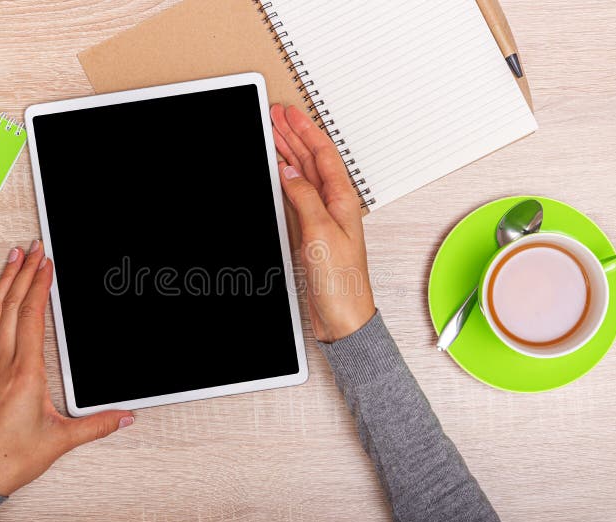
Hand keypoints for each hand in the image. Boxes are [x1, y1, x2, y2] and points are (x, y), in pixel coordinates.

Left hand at [0, 241, 133, 495]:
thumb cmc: (13, 457)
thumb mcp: (63, 440)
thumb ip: (98, 424)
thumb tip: (127, 416)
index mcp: (25, 374)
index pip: (32, 318)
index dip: (39, 287)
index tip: (47, 265)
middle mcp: (2, 365)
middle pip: (12, 307)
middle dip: (23, 273)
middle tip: (32, 248)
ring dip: (2, 283)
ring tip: (11, 259)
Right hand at [271, 104, 374, 341]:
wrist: (342, 313)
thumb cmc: (341, 280)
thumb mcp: (320, 231)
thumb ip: (304, 196)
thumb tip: (289, 170)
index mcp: (343, 199)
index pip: (322, 153)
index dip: (305, 130)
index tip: (288, 113)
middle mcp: (334, 204)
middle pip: (311, 160)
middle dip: (293, 135)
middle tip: (275, 116)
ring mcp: (321, 216)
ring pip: (302, 175)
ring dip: (288, 153)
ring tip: (273, 134)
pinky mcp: (310, 231)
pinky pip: (296, 195)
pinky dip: (284, 178)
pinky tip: (277, 170)